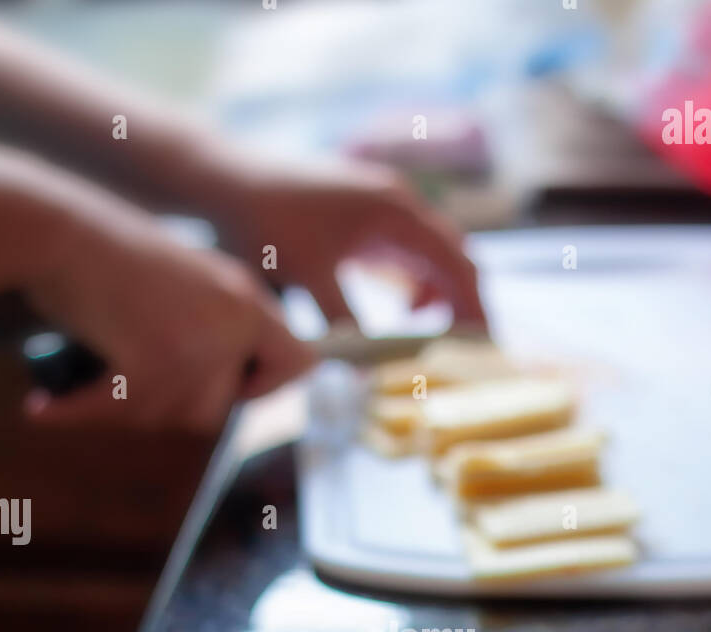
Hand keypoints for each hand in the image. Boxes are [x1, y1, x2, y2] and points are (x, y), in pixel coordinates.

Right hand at [23, 197, 315, 429]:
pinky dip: (78, 411)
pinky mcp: (148, 363)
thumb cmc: (117, 257)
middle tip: (141, 375)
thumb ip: (228, 329)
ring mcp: (192, 347)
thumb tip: (240, 388)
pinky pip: (120, 414)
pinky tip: (45, 408)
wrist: (62, 228)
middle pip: (220, 409)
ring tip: (102, 364)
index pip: (300, 364)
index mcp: (250, 301)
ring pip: (173, 417)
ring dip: (133, 403)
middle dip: (180, 403)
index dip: (268, 385)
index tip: (237, 386)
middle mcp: (231, 325)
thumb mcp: (198, 283)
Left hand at [213, 159, 486, 329]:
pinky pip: (409, 254)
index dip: (476, 310)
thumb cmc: (264, 225)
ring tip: (436, 338)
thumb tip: (371, 371)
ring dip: (442, 296)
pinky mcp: (366, 215)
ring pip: (433, 256)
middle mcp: (398, 203)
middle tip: (473, 351)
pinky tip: (406, 313)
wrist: (224, 180)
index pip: (457, 267)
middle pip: (455, 258)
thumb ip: (345, 324)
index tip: (486, 348)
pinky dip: (418, 284)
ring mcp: (383, 206)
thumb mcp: (307, 278)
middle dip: (467, 305)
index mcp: (396, 214)